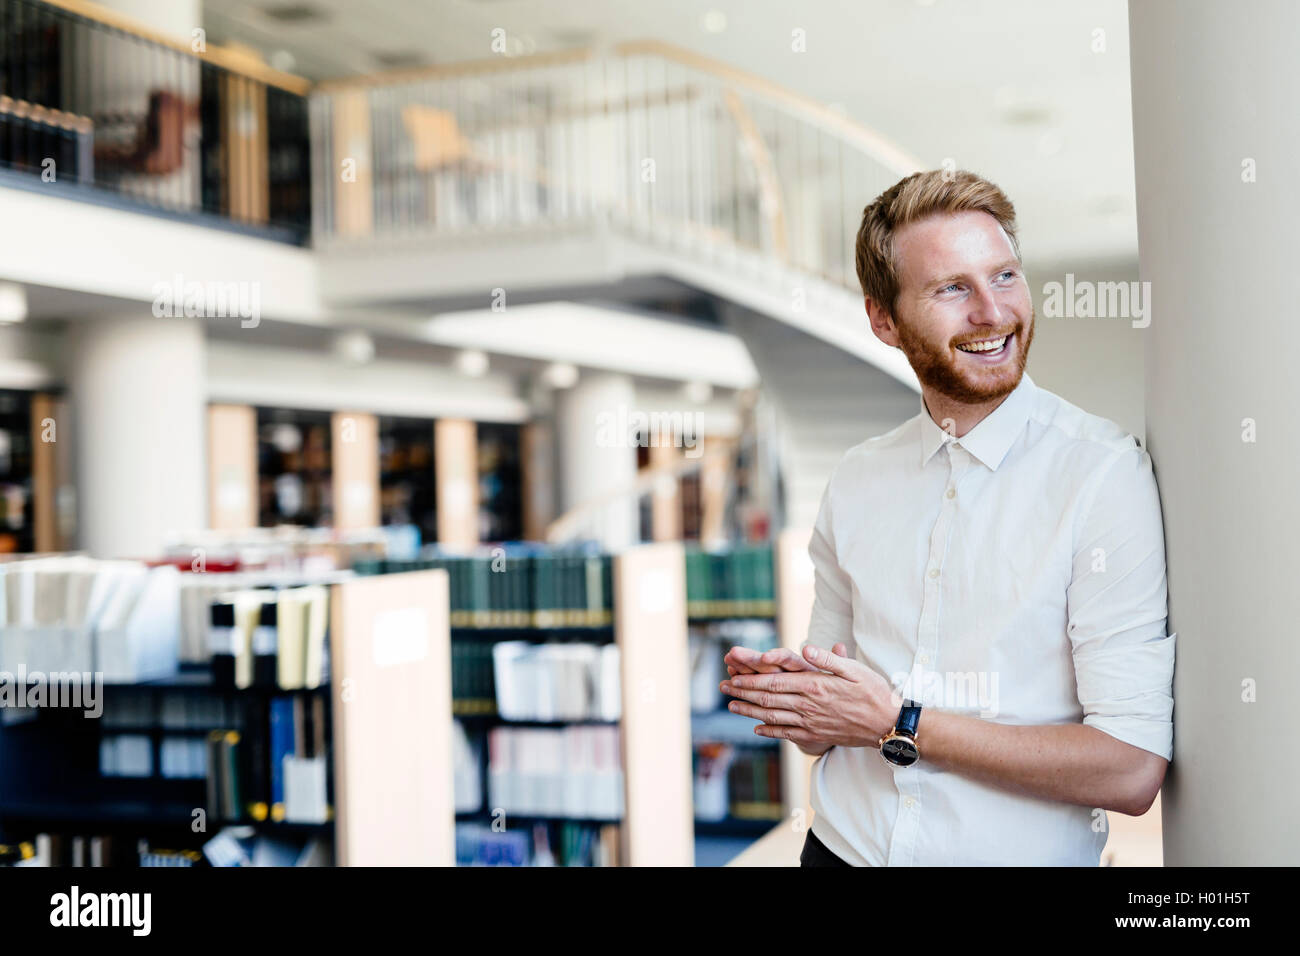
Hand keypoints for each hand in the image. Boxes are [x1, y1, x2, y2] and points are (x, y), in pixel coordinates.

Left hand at [720, 644, 899, 749]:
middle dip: (742, 694)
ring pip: (772, 718)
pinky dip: (769, 731)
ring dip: (749, 712)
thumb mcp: (855, 670)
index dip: (751, 681)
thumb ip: (828, 659)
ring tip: (731, 707)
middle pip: (767, 700)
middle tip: (723, 689)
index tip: (733, 677)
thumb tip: (806, 648)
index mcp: (815, 686)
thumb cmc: (874, 692)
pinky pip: (787, 734)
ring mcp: (811, 724)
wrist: (888, 725)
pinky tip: (757, 729)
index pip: (775, 682)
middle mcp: (808, 706)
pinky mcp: (816, 736)